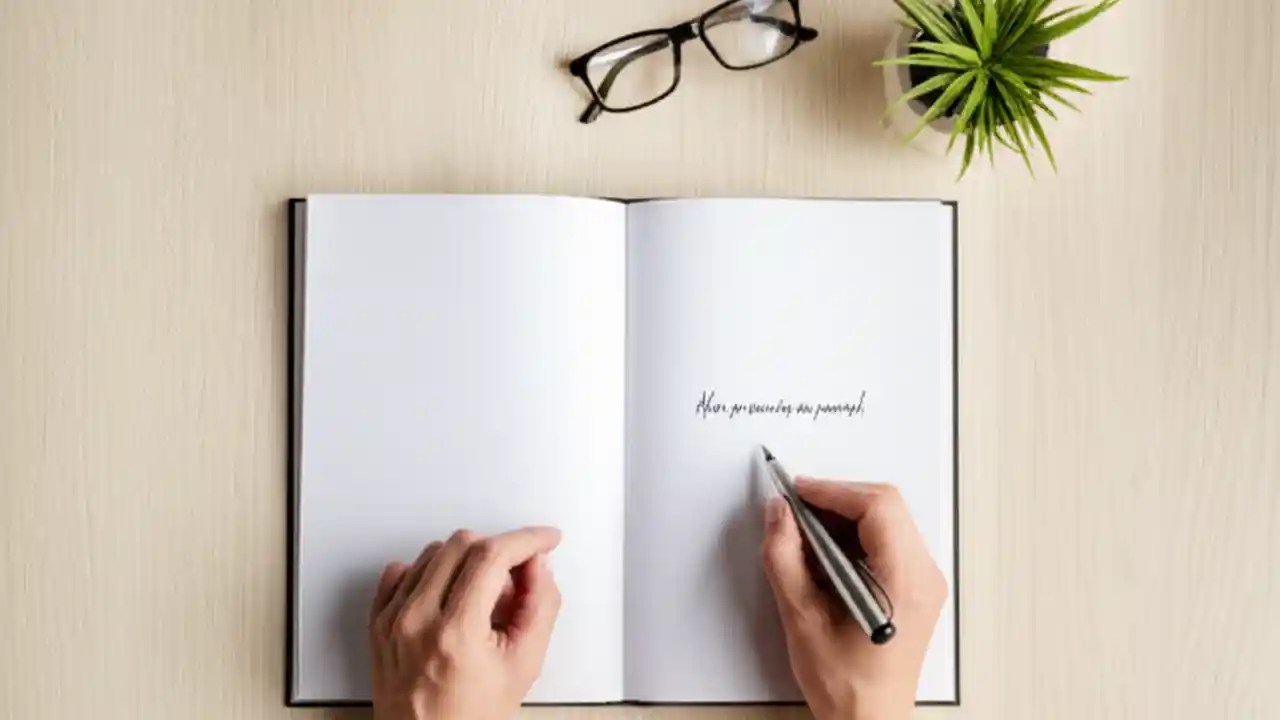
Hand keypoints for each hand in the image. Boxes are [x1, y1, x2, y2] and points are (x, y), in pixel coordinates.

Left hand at [368, 527, 562, 719]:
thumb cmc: (469, 719)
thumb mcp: (524, 666)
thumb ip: (540, 608)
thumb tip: (538, 567)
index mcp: (455, 633)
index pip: (492, 556)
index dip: (527, 539)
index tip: (545, 540)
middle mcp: (416, 620)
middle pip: (462, 544)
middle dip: (499, 552)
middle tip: (515, 581)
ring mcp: (391, 619)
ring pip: (433, 552)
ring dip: (466, 563)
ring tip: (481, 602)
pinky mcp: (377, 622)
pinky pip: (402, 571)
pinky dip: (430, 573)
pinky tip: (448, 598)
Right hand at [762, 479, 946, 719]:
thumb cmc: (847, 686)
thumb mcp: (802, 619)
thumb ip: (784, 558)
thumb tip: (779, 515)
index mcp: (905, 582)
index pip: (877, 507)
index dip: (832, 490)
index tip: (797, 492)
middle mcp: (923, 576)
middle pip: (885, 506)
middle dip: (836, 499)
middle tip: (796, 510)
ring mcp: (923, 580)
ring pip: (886, 519)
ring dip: (843, 517)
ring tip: (806, 535)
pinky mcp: (914, 585)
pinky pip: (887, 539)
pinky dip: (853, 535)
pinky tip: (824, 554)